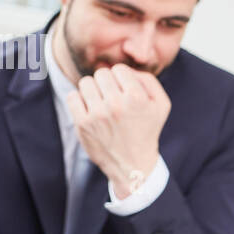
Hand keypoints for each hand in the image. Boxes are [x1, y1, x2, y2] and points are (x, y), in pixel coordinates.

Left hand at [66, 64, 169, 197]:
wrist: (133, 164)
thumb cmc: (146, 131)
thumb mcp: (161, 105)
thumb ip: (148, 80)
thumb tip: (125, 69)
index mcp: (136, 98)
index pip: (119, 69)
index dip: (122, 78)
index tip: (124, 90)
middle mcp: (116, 105)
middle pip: (101, 74)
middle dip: (107, 83)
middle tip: (112, 97)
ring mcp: (97, 115)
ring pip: (86, 83)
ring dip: (93, 90)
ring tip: (100, 102)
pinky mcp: (82, 124)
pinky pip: (72, 96)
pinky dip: (79, 100)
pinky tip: (89, 109)